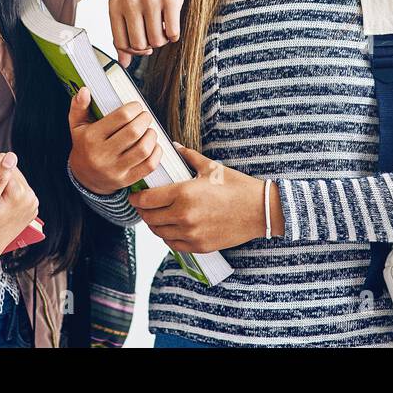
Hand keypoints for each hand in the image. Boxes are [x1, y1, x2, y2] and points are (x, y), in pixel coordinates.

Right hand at [67, 88, 161, 194]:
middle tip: (145, 116)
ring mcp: (115, 169)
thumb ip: (79, 107)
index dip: (134, 108)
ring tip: (149, 130)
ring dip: (152, 135)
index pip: (121, 117)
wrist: (84, 178)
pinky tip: (153, 145)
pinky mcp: (126, 180)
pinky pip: (149, 165)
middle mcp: (102, 155)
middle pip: (134, 131)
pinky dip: (156, 153)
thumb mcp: (77, 126)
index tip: (136, 107)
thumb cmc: (84, 147)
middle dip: (145, 119)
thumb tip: (84, 90)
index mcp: (91, 138)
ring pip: (143, 149)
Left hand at [109, 0, 190, 65]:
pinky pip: (172, 32)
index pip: (120, 43)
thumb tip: (124, 63)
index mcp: (116, 3)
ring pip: (156, 41)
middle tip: (155, 33)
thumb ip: (123, 30)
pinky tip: (173, 22)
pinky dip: (174, 34)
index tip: (142, 47)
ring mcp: (151, 0)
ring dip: (163, 39)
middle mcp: (130, 2)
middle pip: (139, 45)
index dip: (133, 51)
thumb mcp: (128, 1)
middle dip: (150, 46)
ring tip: (164, 26)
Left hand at [128, 144, 280, 252]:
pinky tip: (170, 227)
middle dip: (142, 210)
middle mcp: (183, 215)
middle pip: (149, 217)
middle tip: (142, 204)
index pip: (146, 199)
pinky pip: (173, 244)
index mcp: (183, 193)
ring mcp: (190, 233)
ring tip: (155, 215)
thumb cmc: (236, 186)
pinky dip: (167, 236)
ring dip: (154, 224)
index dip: (135, 197)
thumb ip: (189, 156)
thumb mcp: (211, 167)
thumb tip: (174, 146)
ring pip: (159, 232)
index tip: (133, 194)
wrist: (259, 210)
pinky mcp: (198, 246)